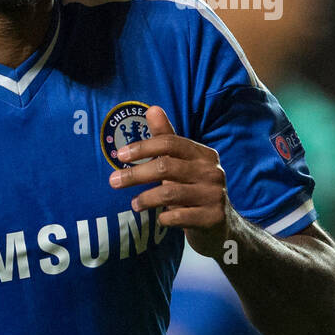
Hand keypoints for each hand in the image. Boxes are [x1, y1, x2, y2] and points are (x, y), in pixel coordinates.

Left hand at [107, 105, 233, 258]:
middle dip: (135, 174)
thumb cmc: (194, 188)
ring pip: (170, 193)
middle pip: (166, 167)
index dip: (143, 147)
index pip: (170, 143)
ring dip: (146, 199)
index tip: (120, 155)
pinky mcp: (213, 218)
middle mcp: (212, 171)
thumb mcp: (182, 163)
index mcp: (204, 154)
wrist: (221, 225)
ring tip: (134, 204)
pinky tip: (159, 218)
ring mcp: (214, 195)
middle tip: (113, 181)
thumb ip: (167, 138)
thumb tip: (152, 109)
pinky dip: (164, 217)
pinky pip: (179, 216)